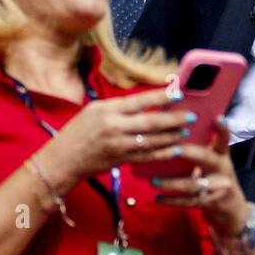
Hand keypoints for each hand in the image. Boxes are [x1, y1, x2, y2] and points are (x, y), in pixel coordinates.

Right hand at [36, 87, 190, 189]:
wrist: (63, 160)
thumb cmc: (78, 131)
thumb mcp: (94, 110)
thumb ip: (118, 107)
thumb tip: (144, 103)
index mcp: (108, 110)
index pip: (139, 101)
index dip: (160, 97)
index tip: (178, 93)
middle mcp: (115, 127)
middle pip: (150, 121)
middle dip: (173, 118)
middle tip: (190, 115)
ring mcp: (119, 145)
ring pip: (152, 140)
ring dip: (172, 136)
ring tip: (186, 131)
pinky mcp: (121, 161)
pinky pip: (147, 157)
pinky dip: (162, 153)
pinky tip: (175, 150)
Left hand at [147, 120, 249, 239]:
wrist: (232, 208)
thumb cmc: (217, 176)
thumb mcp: (216, 160)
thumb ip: (203, 146)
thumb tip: (178, 127)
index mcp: (222, 156)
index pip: (223, 140)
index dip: (222, 130)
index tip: (218, 118)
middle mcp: (221, 170)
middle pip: (206, 158)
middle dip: (188, 153)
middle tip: (171, 149)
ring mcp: (216, 188)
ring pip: (192, 184)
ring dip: (171, 183)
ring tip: (153, 180)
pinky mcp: (208, 203)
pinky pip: (187, 202)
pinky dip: (171, 200)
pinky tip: (157, 198)